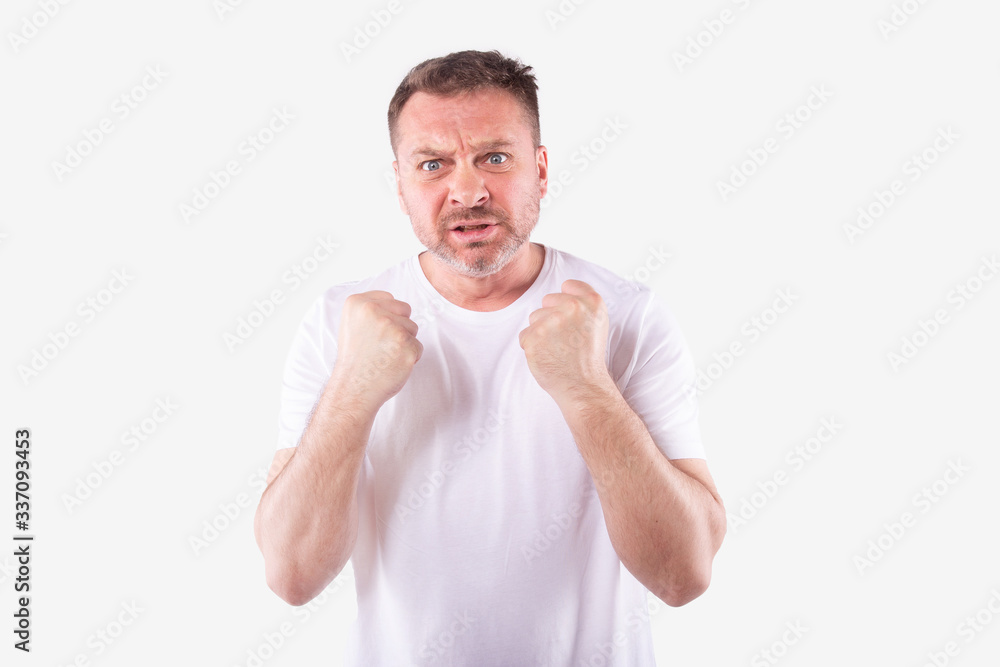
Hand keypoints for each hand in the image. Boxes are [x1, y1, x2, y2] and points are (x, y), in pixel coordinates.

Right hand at [331, 291, 422, 413]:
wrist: (354, 388)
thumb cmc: (356, 358)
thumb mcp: (353, 323)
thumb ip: (373, 308)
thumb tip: (396, 303)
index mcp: (356, 303)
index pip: (390, 299)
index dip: (386, 317)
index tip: (372, 333)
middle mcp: (373, 311)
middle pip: (405, 310)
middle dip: (398, 327)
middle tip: (380, 345)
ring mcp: (390, 328)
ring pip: (413, 328)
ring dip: (404, 343)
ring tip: (385, 355)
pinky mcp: (406, 345)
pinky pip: (418, 347)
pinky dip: (410, 357)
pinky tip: (393, 364)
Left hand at [518, 280, 611, 404]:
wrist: (583, 386)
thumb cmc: (588, 357)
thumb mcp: (597, 322)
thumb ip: (583, 302)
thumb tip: (563, 288)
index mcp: (592, 301)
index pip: (568, 285)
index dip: (566, 303)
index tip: (573, 320)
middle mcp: (573, 307)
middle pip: (547, 301)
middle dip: (552, 317)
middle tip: (566, 339)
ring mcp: (552, 321)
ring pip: (534, 318)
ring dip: (541, 333)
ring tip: (557, 349)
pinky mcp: (534, 337)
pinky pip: (525, 335)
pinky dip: (532, 347)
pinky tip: (547, 357)